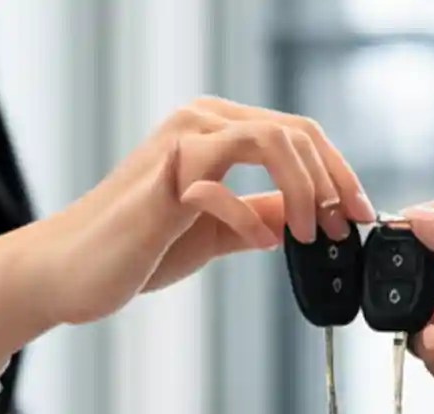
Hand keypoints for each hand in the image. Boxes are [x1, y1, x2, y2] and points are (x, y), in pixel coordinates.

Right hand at [0, 97, 374, 372]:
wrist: (74, 271)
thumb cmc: (141, 246)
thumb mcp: (221, 229)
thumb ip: (262, 214)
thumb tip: (311, 215)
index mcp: (219, 130)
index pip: (300, 134)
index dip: (339, 174)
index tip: (359, 216)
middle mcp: (202, 122)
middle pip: (297, 131)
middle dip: (333, 182)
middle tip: (344, 228)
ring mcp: (181, 144)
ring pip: (271, 138)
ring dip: (304, 190)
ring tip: (309, 235)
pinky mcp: (163, 178)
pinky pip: (223, 185)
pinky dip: (250, 221)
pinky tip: (257, 247)